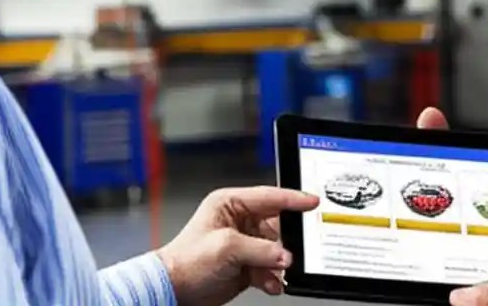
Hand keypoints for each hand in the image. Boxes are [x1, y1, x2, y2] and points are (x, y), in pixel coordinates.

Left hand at [156, 185, 318, 305]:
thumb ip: (261, 250)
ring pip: (276, 249)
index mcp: (230, 204)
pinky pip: (269, 268)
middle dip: (288, 241)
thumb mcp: (226, 248)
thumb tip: (285, 255)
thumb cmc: (186, 261)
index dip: (293, 199)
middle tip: (300, 248)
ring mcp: (244, 244)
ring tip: (279, 271)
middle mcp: (239, 221)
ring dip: (279, 263)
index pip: (269, 197)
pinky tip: (271, 283)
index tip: (313, 202)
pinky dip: (273, 277)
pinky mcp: (246, 264)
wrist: (174, 290)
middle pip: (277, 225)